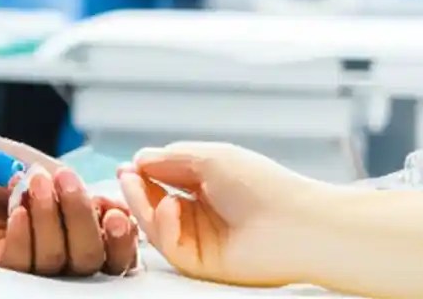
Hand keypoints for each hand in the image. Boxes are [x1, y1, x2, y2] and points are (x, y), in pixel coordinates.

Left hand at [0, 132, 138, 276]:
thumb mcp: (51, 171)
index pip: (113, 250)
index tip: (113, 213)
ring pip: (55, 262)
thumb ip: (83, 195)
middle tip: (67, 183)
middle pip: (89, 260)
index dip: (121, 239)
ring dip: (49, 220)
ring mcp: (29, 258)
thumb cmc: (5, 161)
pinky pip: (19, 264)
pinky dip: (22, 236)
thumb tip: (117, 211)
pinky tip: (17, 211)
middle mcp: (59, 249)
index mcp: (80, 228)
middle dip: (82, 221)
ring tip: (35, 184)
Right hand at [118, 143, 327, 287]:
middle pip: (155, 204)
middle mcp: (202, 213)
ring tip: (135, 184)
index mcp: (207, 186)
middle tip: (124, 176)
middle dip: (137, 189)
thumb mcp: (209, 159)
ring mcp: (201, 239)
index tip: (127, 165)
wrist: (298, 224)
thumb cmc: (263, 185)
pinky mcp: (202, 263)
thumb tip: (137, 160)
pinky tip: (170, 208)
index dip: (144, 173)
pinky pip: (171, 247)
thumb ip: (170, 158)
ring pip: (157, 226)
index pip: (165, 181)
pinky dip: (164, 227)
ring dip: (143, 205)